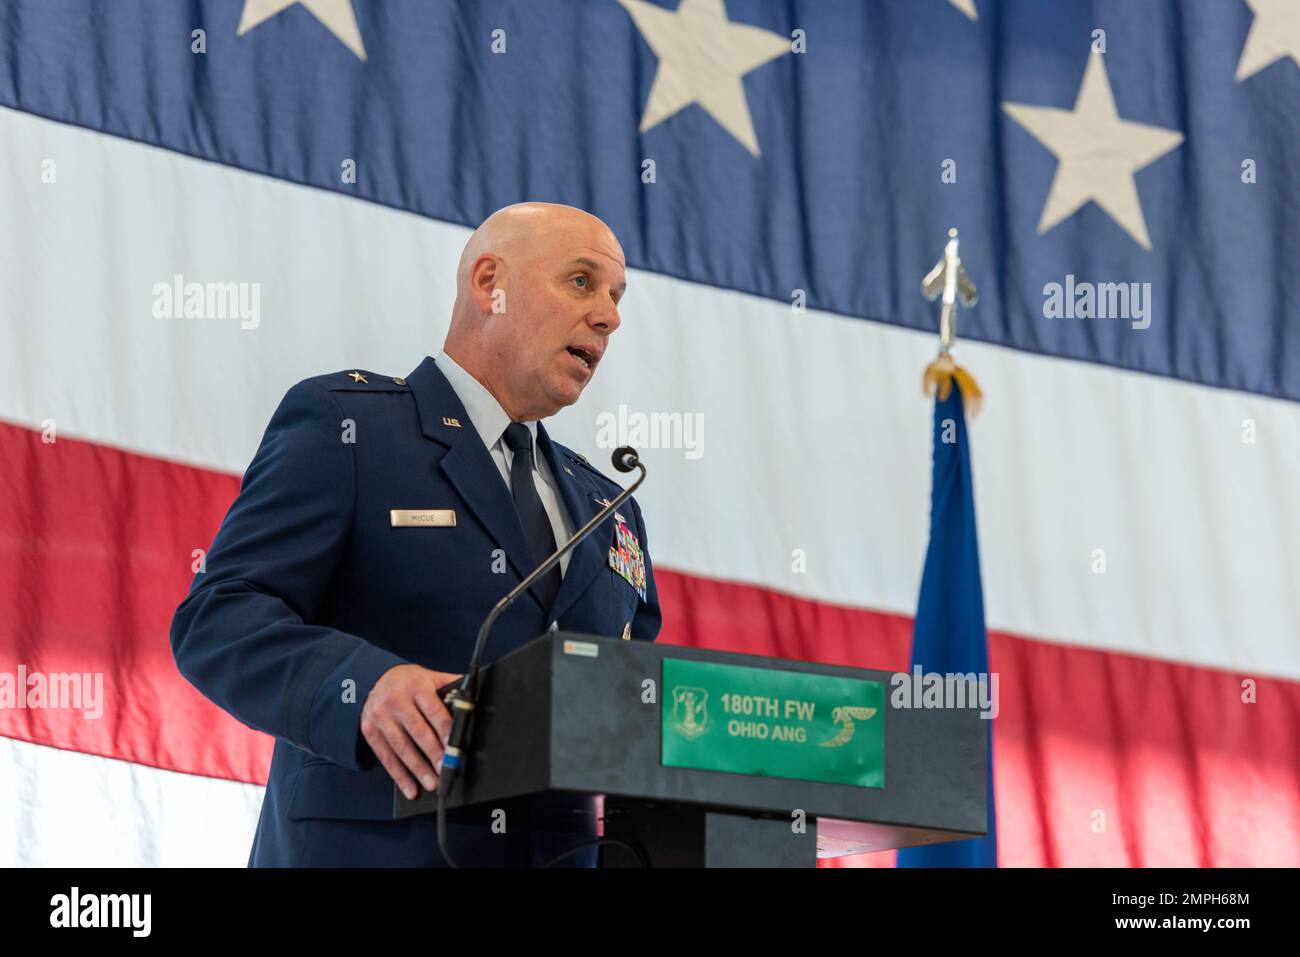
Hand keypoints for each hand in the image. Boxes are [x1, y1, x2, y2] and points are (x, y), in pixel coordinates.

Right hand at [360, 664, 461, 799]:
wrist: (374, 678)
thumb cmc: (409, 681)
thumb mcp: (429, 677)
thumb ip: (450, 687)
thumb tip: (473, 697)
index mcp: (416, 686)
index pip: (433, 711)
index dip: (444, 730)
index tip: (453, 746)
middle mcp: (396, 700)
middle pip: (418, 731)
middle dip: (433, 753)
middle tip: (445, 769)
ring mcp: (381, 716)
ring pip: (401, 747)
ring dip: (417, 769)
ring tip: (431, 783)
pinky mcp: (370, 731)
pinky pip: (385, 757)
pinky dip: (398, 775)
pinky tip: (410, 788)